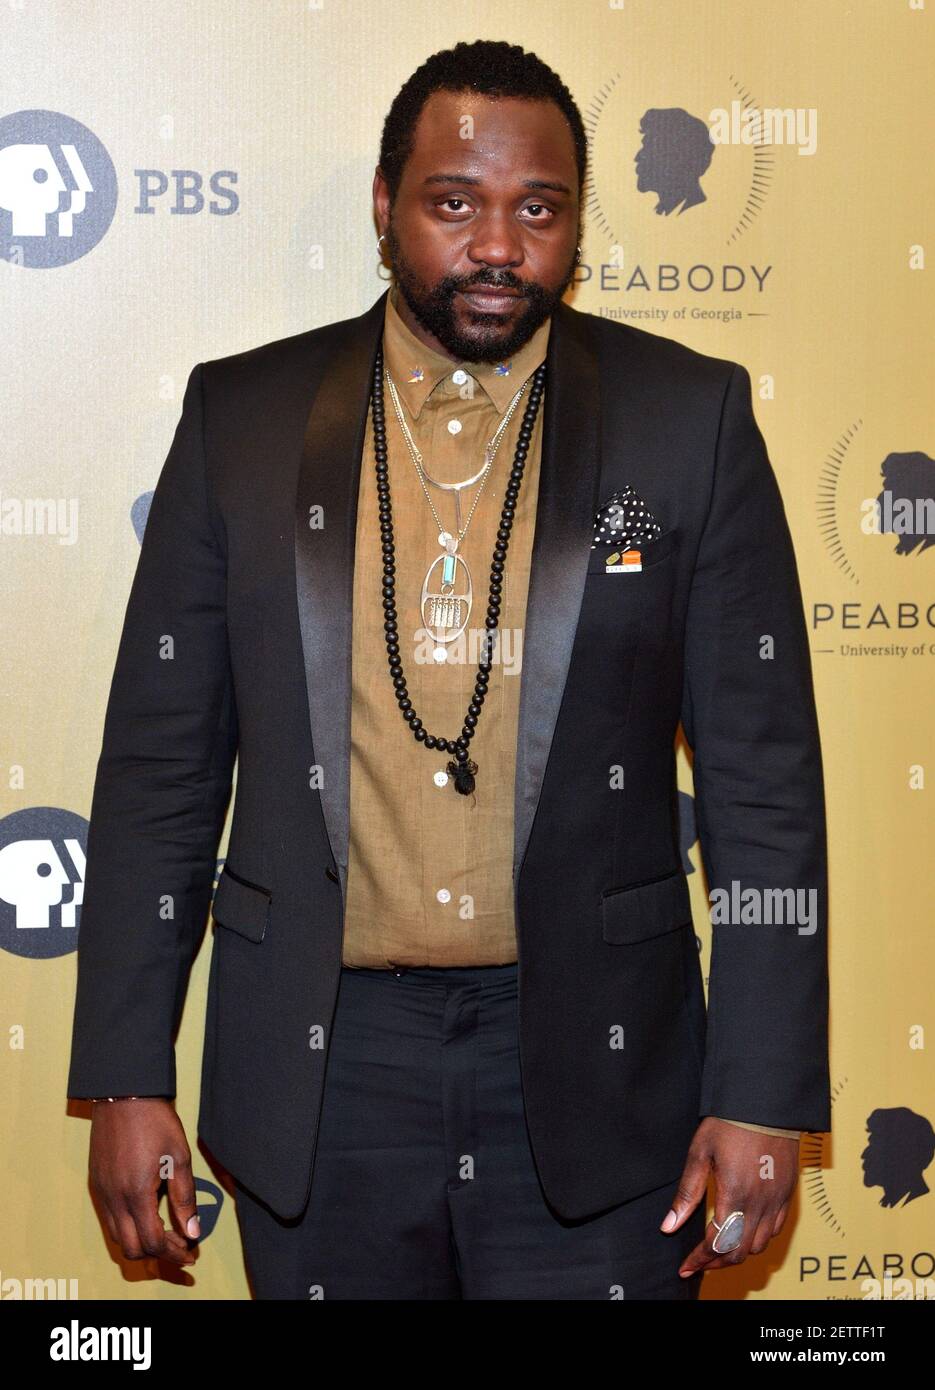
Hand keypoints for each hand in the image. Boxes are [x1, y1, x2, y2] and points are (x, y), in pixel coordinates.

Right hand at [89, 1098, 199, 1267]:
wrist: (123, 1094)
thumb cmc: (155, 1121)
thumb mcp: (179, 1156)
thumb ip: (185, 1197)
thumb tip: (192, 1231)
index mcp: (136, 1193)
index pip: (154, 1242)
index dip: (174, 1252)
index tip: (191, 1252)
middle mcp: (114, 1198)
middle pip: (133, 1248)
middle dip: (159, 1254)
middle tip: (182, 1246)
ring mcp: (102, 1192)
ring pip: (118, 1237)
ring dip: (142, 1242)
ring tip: (166, 1234)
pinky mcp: (96, 1184)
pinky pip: (109, 1220)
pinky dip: (128, 1228)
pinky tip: (147, 1216)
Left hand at [660, 1117, 798, 1277]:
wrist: (765, 1106)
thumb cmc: (730, 1124)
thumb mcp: (699, 1153)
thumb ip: (687, 1193)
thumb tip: (669, 1226)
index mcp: (734, 1195)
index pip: (717, 1243)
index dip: (700, 1259)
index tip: (686, 1266)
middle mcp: (758, 1204)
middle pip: (739, 1252)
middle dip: (717, 1262)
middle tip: (700, 1262)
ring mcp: (776, 1201)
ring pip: (759, 1246)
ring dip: (737, 1253)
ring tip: (719, 1250)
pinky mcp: (787, 1195)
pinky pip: (775, 1230)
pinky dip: (758, 1240)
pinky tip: (744, 1233)